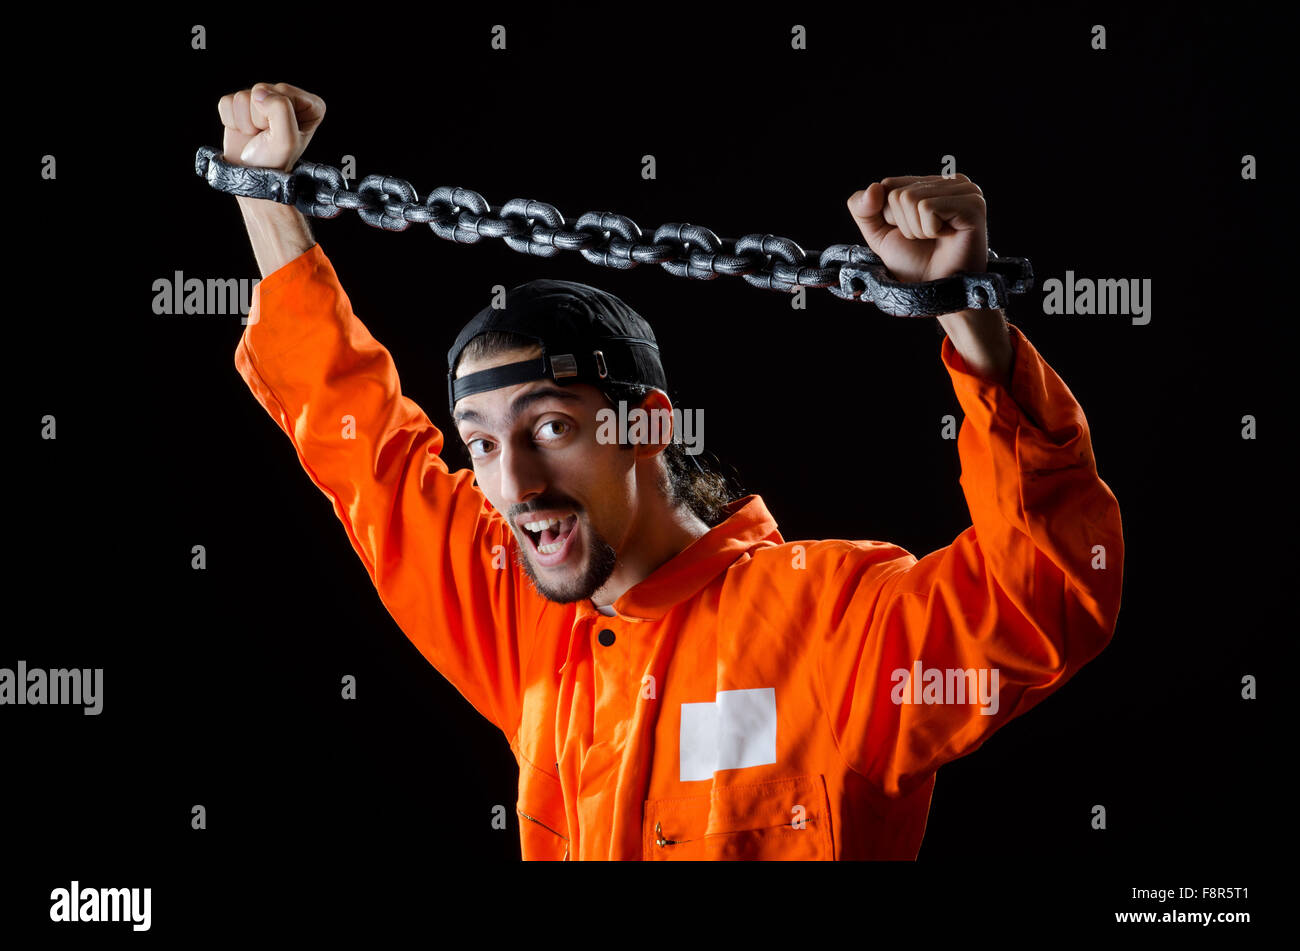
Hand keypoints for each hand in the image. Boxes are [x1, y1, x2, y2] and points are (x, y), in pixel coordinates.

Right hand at [217, 82, 325, 171]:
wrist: (250, 176)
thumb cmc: (273, 162)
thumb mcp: (286, 140)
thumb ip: (280, 109)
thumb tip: (259, 92)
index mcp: (310, 106)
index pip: (284, 91)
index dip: (276, 114)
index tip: (279, 133)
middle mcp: (289, 99)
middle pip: (262, 90)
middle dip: (259, 117)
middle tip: (266, 136)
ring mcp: (264, 100)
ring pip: (243, 96)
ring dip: (246, 121)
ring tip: (256, 135)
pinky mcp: (242, 105)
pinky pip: (228, 102)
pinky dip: (232, 120)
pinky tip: (244, 132)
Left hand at [846, 175, 987, 283]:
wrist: (936, 291)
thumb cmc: (914, 264)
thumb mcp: (878, 234)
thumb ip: (863, 209)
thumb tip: (873, 187)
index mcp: (930, 183)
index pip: (888, 185)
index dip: (889, 216)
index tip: (910, 234)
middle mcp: (949, 182)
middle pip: (898, 193)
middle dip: (903, 224)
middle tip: (925, 240)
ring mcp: (965, 190)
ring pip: (911, 199)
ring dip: (916, 229)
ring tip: (936, 239)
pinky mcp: (972, 204)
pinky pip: (927, 208)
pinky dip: (929, 230)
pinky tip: (946, 237)